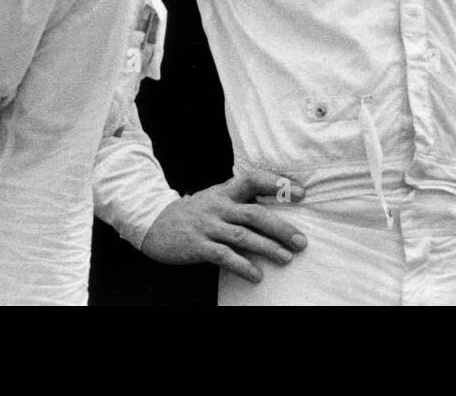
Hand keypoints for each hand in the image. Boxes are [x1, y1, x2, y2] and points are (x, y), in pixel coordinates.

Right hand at [140, 171, 307, 281]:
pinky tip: (256, 275)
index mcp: (225, 191)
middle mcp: (218, 206)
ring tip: (287, 257)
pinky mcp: (197, 246)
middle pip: (254, 214)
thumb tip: (275, 203)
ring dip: (267, 247)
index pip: (254, 180)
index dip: (277, 184)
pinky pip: (224, 256)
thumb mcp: (216, 198)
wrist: (154, 223)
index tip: (301, 193)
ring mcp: (207, 226)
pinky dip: (242, 266)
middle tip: (301, 240)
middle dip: (281, 227)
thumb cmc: (194, 212)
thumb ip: (240, 199)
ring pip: (242, 236)